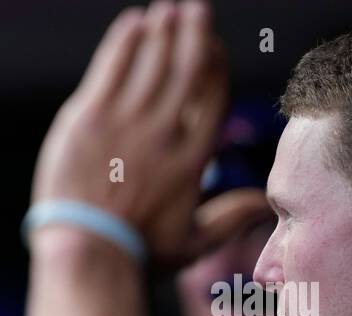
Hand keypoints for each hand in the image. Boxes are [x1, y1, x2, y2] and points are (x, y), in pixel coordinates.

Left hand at [32, 1, 260, 266]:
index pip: (211, 98)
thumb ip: (230, 218)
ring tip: (167, 8)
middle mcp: (164, 133)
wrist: (85, 253)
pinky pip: (112, 67)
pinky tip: (133, 23)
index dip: (214, 67)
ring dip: (162, 30)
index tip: (213, 48)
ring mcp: (126, 123)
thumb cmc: (136, 255)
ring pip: (151, 63)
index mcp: (191, 158)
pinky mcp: (89, 119)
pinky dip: (125, 42)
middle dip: (194, 34)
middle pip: (186, 70)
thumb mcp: (192, 244)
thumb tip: (266, 204)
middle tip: (195, 8)